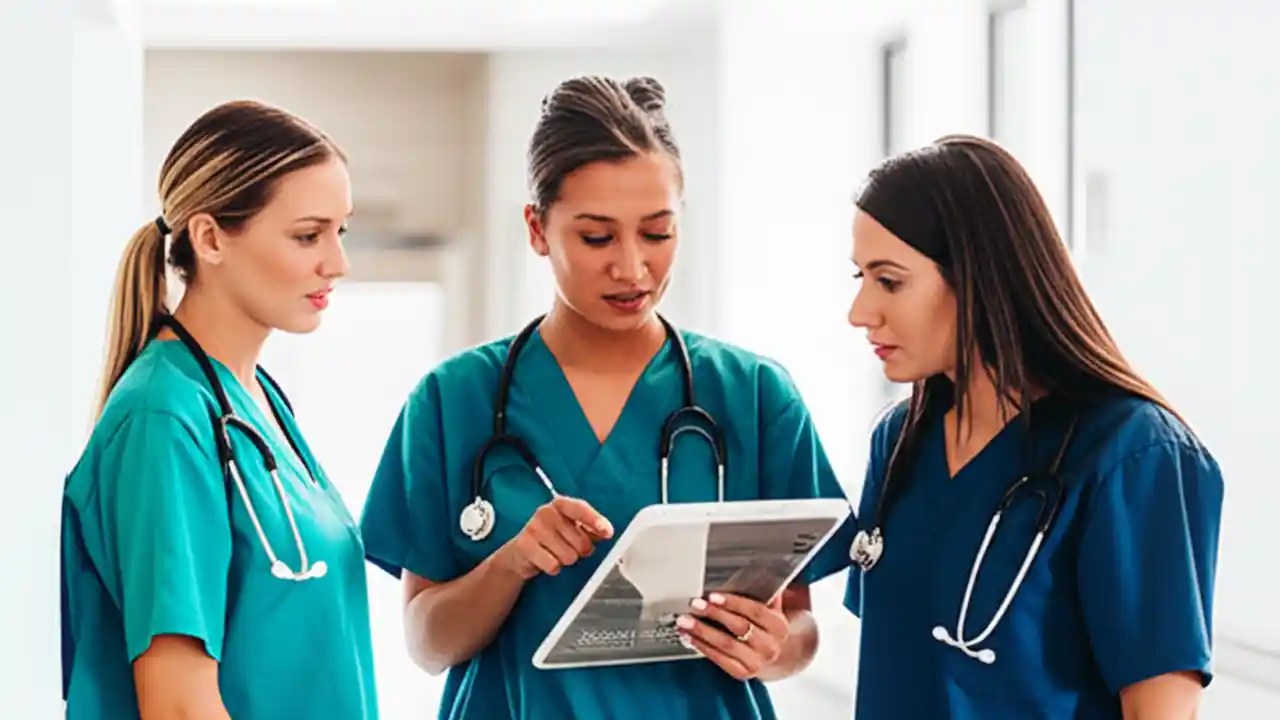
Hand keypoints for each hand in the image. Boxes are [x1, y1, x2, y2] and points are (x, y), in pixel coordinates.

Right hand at [497, 496, 612, 580]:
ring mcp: (533, 528)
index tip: (608, 532)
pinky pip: (552, 565)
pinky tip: (545, 561)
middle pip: (580, 540)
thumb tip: (606, 531)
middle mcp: (545, 512)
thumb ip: (591, 529)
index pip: (580, 508)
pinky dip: (553, 568)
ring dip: (566, 560)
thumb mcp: (572, 530)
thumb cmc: (552, 539)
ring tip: (555, 554)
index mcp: (560, 504)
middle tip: (571, 548)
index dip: (595, 520)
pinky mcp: (524, 545)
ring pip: (568, 556)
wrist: (521, 553)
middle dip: (581, 550)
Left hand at [677, 592, 790, 680]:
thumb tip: (758, 570)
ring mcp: (757, 661)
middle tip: (695, 605)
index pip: (755, 611)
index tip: (713, 596)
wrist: (772, 655)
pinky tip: (689, 637)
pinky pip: (720, 659)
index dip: (733, 602)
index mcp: (778, 626)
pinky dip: (702, 647)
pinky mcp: (743, 673)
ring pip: (726, 644)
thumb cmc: (765, 627)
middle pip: (739, 627)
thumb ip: (764, 592)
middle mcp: (770, 645)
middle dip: (714, 614)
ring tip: (685, 622)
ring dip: (702, 632)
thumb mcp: (770, 609)